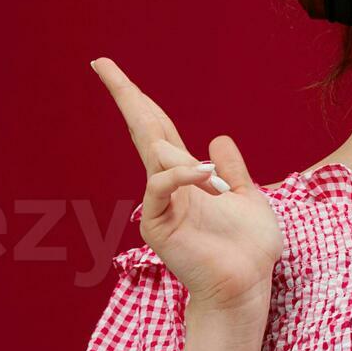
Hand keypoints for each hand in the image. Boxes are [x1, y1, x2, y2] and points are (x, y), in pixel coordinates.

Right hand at [89, 56, 283, 313]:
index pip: (157, 127)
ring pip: (153, 154)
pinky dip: (180, 175)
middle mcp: (168, 185)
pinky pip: (160, 188)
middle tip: (101, 63)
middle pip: (142, 129)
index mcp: (187, 176)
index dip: (138, 99)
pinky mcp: (158, 225)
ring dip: (172, 148)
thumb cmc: (249, 250)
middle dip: (125, 96)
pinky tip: (203, 175)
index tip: (111, 69)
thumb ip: (232, 171)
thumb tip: (217, 139)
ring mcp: (160, 204)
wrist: (246, 286)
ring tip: (210, 182)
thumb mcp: (250, 199)